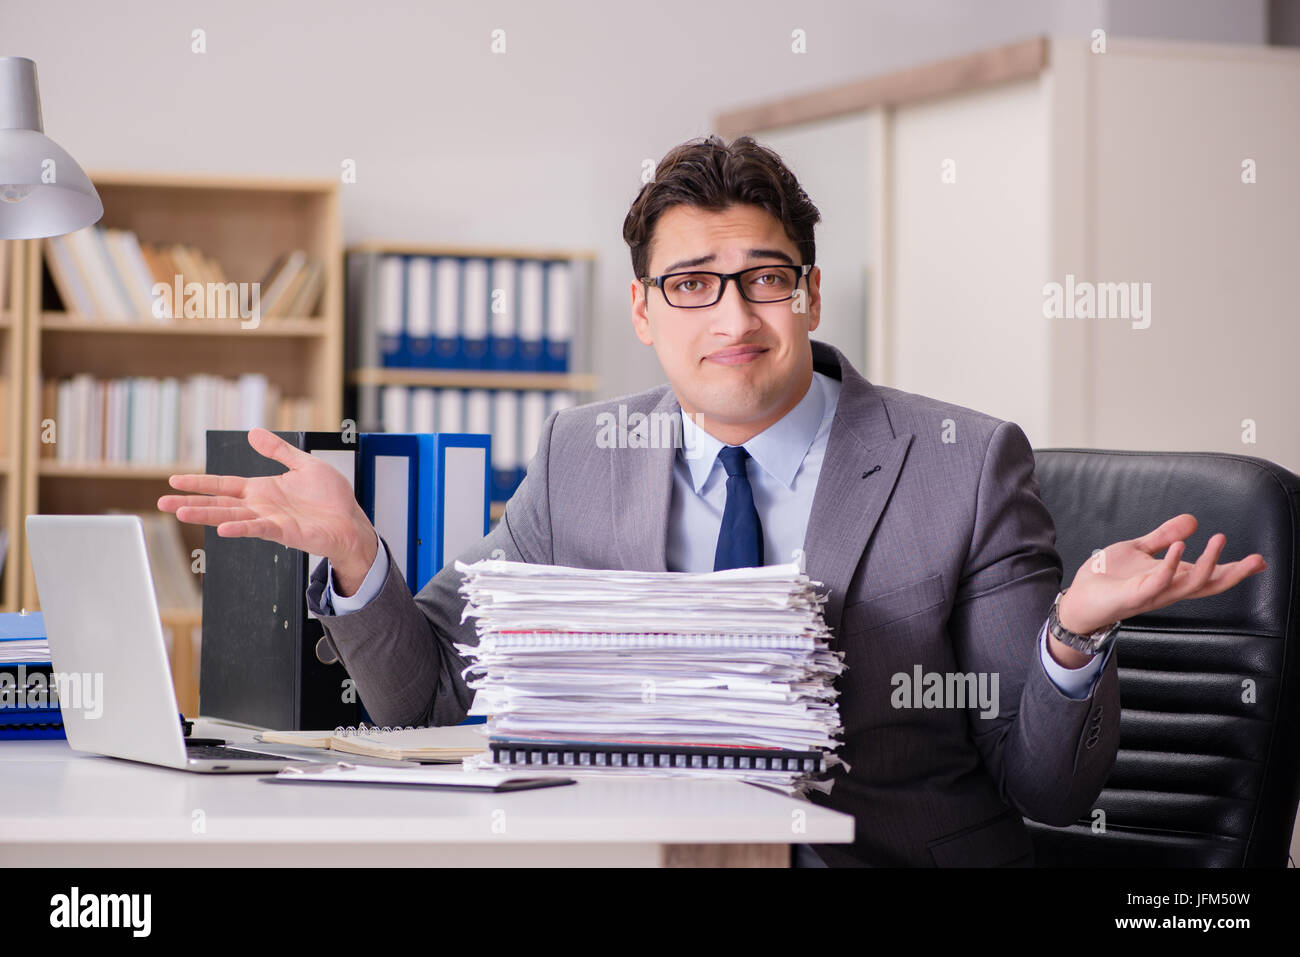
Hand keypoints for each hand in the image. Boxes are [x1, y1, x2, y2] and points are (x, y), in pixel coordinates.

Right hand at [157, 428, 376, 588]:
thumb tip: (254, 431)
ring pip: (231, 516)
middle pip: (219, 502)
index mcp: (262, 489)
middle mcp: (261, 506)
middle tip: (162, 504)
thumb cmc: (331, 498)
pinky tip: (222, 528)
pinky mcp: (284, 531)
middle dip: (190, 502)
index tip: (175, 480)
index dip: (200, 482)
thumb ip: (278, 450)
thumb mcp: (303, 465)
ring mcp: (270, 520)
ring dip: (206, 515)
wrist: (351, 522)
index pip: (224, 484)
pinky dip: (240, 528)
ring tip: (181, 513)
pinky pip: (258, 528)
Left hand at [1056, 513, 1266, 638]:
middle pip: (1208, 585)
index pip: (1209, 575)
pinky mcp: (1134, 595)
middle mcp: (1167, 589)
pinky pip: (1158, 582)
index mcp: (1171, 578)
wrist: (1078, 599)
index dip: (1234, 569)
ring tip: (1219, 539)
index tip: (1259, 561)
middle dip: (1233, 573)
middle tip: (1256, 560)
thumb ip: (1163, 537)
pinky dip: (1171, 565)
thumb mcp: (1138, 550)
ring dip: (1207, 563)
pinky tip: (1180, 548)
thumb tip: (1191, 520)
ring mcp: (1152, 594)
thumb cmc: (1107, 578)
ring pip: (1189, 584)